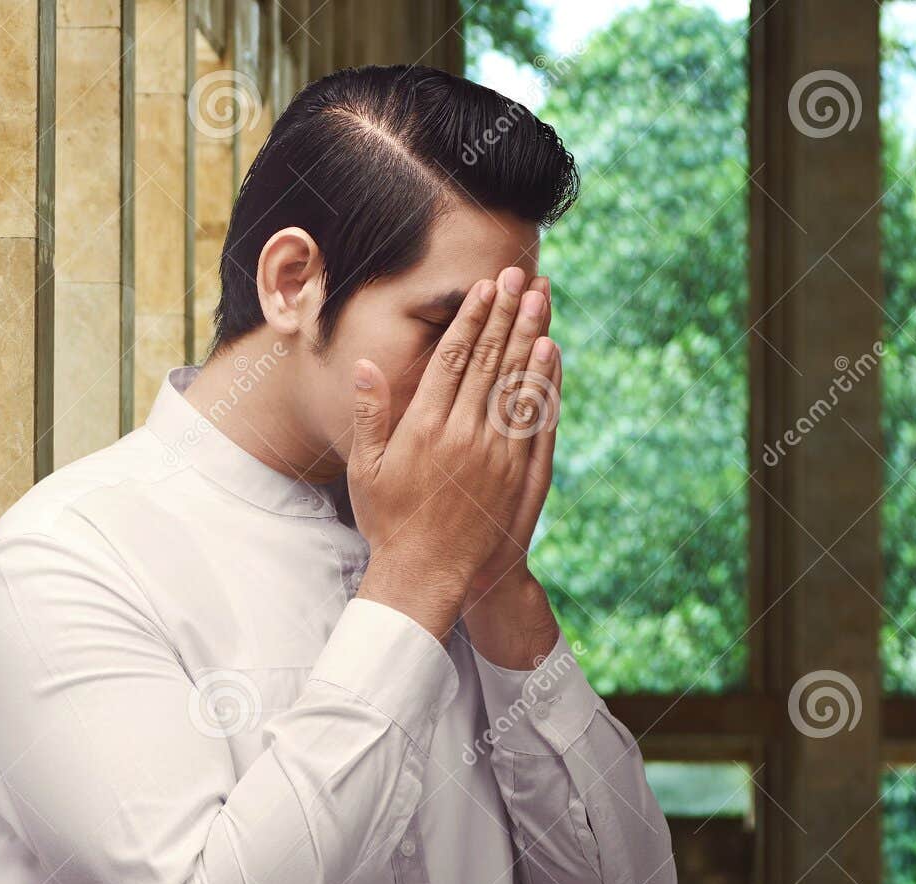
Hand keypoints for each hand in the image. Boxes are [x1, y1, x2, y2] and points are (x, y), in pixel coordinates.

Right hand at [348, 266, 548, 640]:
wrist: (429, 576)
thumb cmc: (390, 522)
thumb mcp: (366, 468)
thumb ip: (370, 414)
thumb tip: (365, 365)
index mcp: (425, 427)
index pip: (452, 358)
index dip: (471, 318)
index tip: (485, 288)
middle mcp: (465, 434)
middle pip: (490, 360)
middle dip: (506, 313)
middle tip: (518, 275)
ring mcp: (497, 454)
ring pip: (518, 382)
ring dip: (530, 335)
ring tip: (540, 298)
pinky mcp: (521, 474)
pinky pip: (538, 419)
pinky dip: (546, 383)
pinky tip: (550, 353)